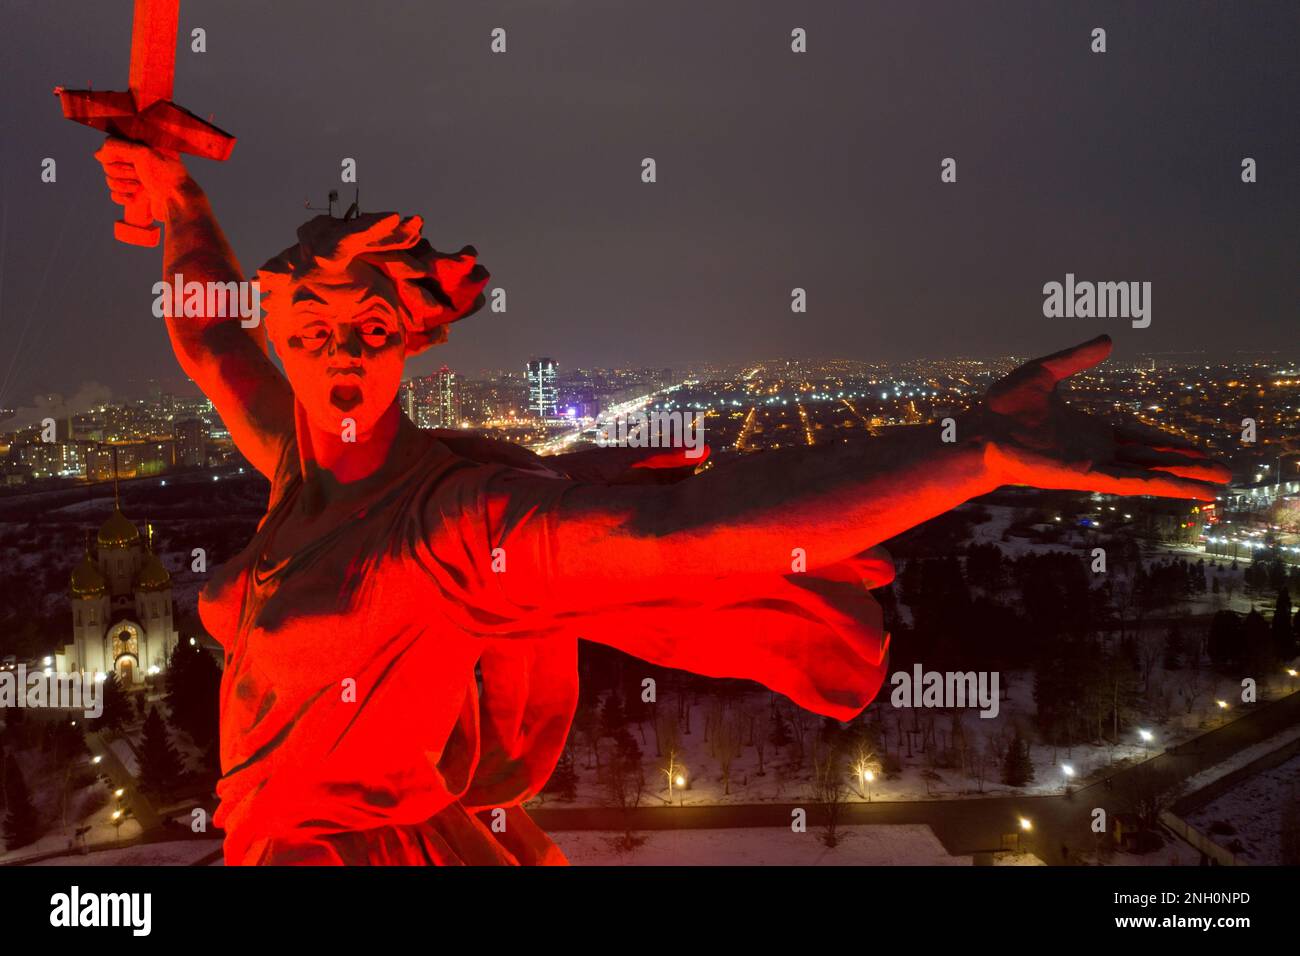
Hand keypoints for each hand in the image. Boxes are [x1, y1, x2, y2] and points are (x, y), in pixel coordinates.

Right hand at [93, 136, 192, 223]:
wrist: (179, 202)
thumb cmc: (166, 175)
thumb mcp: (143, 153)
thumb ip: (117, 147)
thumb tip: (98, 154)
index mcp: (139, 147)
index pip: (110, 146)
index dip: (115, 155)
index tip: (130, 160)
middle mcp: (136, 162)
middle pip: (107, 165)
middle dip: (122, 172)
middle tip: (140, 175)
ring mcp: (135, 179)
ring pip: (110, 181)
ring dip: (124, 185)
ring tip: (142, 187)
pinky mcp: (135, 195)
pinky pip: (114, 195)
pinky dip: (123, 198)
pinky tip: (136, 199)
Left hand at [972, 335, 1229, 500]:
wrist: (980, 430)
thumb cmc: (1002, 408)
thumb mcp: (1046, 372)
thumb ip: (1077, 357)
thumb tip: (1109, 339)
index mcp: (1089, 430)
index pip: (1139, 439)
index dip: (1170, 444)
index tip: (1197, 450)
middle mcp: (1096, 451)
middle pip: (1153, 459)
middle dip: (1188, 465)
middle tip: (1223, 470)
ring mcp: (1094, 466)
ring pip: (1150, 474)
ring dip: (1185, 481)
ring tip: (1218, 488)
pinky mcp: (1088, 477)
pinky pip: (1133, 482)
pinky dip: (1163, 485)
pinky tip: (1188, 490)